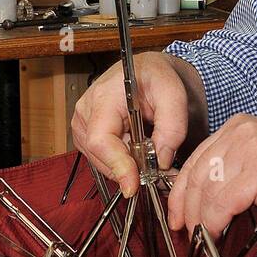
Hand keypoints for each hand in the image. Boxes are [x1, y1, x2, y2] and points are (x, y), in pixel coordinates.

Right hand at [71, 52, 195, 196]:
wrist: (146, 71)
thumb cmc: (157, 77)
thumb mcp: (174, 94)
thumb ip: (172, 127)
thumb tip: (161, 161)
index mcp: (104, 97)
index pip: (100, 140)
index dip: (116, 166)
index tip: (133, 185)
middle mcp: (86, 111)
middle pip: (100, 156)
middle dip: (128, 168)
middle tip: (158, 168)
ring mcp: (82, 124)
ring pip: (100, 161)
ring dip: (126, 165)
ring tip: (149, 151)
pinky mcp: (86, 134)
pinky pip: (101, 159)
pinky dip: (121, 161)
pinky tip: (136, 150)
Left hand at [166, 113, 256, 236]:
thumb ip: (235, 170)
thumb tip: (204, 203)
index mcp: (238, 126)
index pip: (196, 160)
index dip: (181, 192)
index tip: (178, 216)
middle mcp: (240, 131)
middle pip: (196, 174)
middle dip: (186, 208)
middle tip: (186, 233)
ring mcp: (249, 148)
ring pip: (206, 190)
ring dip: (200, 220)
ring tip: (202, 239)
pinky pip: (222, 202)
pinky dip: (214, 222)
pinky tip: (216, 235)